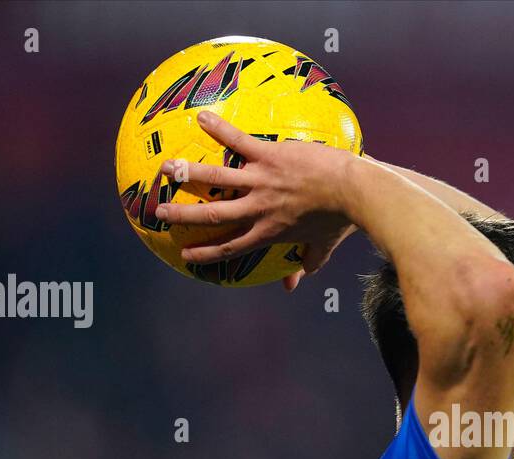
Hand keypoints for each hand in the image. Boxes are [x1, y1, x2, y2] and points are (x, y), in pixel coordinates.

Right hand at [154, 110, 356, 280]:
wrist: (352, 190)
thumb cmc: (339, 218)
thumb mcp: (322, 247)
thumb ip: (306, 264)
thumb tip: (294, 283)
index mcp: (268, 233)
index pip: (231, 247)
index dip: (206, 253)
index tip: (186, 255)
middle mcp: (258, 209)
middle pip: (213, 215)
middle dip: (184, 215)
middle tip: (161, 212)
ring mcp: (260, 181)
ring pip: (216, 178)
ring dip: (188, 172)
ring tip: (165, 168)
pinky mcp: (268, 155)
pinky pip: (238, 141)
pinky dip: (219, 129)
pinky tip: (201, 118)